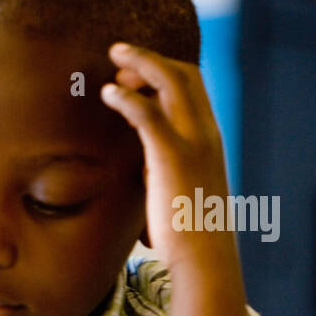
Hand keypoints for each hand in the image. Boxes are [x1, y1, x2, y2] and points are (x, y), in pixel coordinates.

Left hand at [100, 42, 234, 272]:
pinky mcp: (172, 155)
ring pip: (170, 82)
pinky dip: (126, 97)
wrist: (204, 257)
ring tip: (113, 57)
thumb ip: (163, 171)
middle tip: (119, 58)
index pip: (192, 89)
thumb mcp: (178, 192)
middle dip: (151, 59)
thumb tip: (143, 172)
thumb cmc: (188, 234)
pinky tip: (107, 93)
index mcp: (209, 140)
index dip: (163, 72)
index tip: (133, 76)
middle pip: (185, 75)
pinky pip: (148, 113)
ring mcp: (193, 141)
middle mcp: (206, 133)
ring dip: (141, 63)